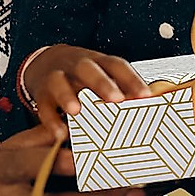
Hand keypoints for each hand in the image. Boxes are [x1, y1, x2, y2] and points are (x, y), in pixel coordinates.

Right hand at [22, 44, 151, 140]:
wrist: (47, 62)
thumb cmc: (84, 75)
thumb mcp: (103, 75)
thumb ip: (123, 90)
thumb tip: (153, 109)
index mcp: (99, 61)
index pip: (117, 66)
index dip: (132, 79)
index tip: (145, 96)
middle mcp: (78, 65)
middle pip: (89, 68)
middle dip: (102, 83)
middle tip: (116, 99)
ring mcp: (57, 77)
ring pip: (60, 82)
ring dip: (68, 96)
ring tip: (77, 111)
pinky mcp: (41, 93)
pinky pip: (43, 105)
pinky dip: (51, 120)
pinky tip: (60, 133)